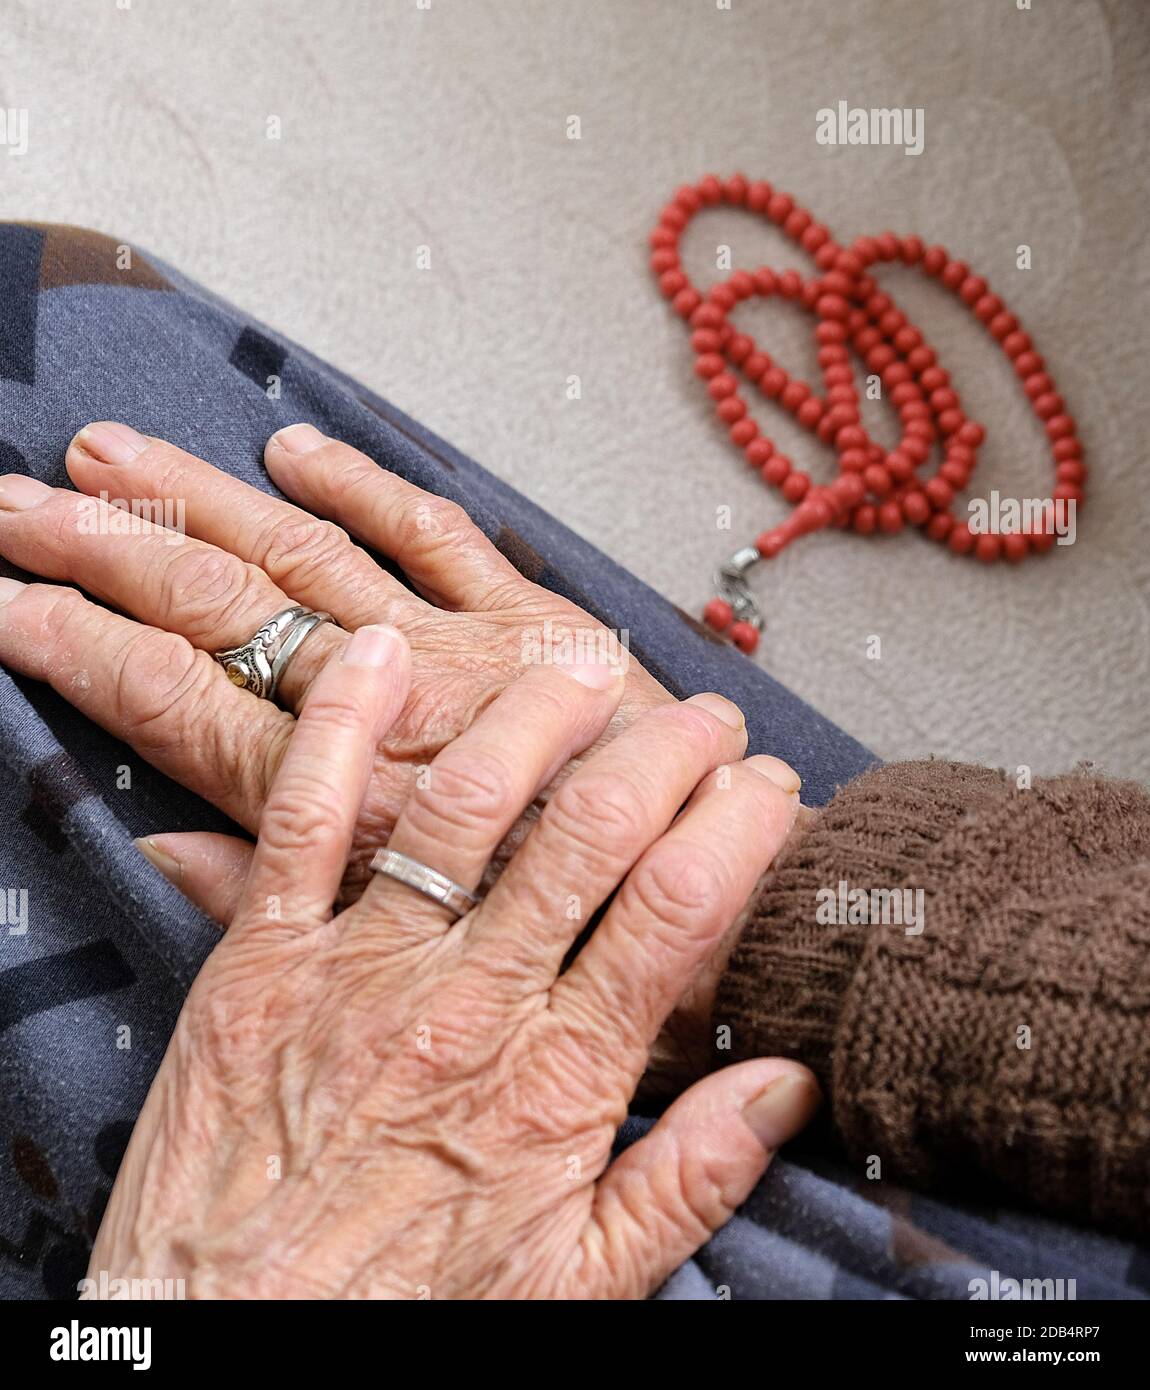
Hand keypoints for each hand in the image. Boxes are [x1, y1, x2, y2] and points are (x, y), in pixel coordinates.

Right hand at [0, 421, 668, 901]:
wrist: (727, 922)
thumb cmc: (563, 958)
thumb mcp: (414, 966)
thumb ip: (283, 901)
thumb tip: (162, 855)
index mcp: (348, 802)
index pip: (175, 700)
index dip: (74, 645)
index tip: (0, 602)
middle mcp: (391, 707)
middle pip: (217, 605)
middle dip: (104, 547)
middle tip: (12, 501)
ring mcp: (461, 650)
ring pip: (304, 553)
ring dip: (200, 497)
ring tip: (110, 452)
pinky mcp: (536, 621)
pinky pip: (436, 533)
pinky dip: (366, 485)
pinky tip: (295, 449)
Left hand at [88, 623, 816, 1297]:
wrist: (228, 1342)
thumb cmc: (402, 1310)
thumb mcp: (578, 1284)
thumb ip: (691, 1178)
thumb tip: (786, 1084)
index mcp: (558, 1075)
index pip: (678, 907)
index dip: (738, 825)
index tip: (769, 786)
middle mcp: (468, 1000)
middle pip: (591, 833)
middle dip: (665, 752)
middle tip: (705, 715)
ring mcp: (362, 964)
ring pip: (465, 804)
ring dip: (536, 716)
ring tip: (586, 665)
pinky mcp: (264, 953)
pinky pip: (302, 817)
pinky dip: (340, 726)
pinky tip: (380, 653)